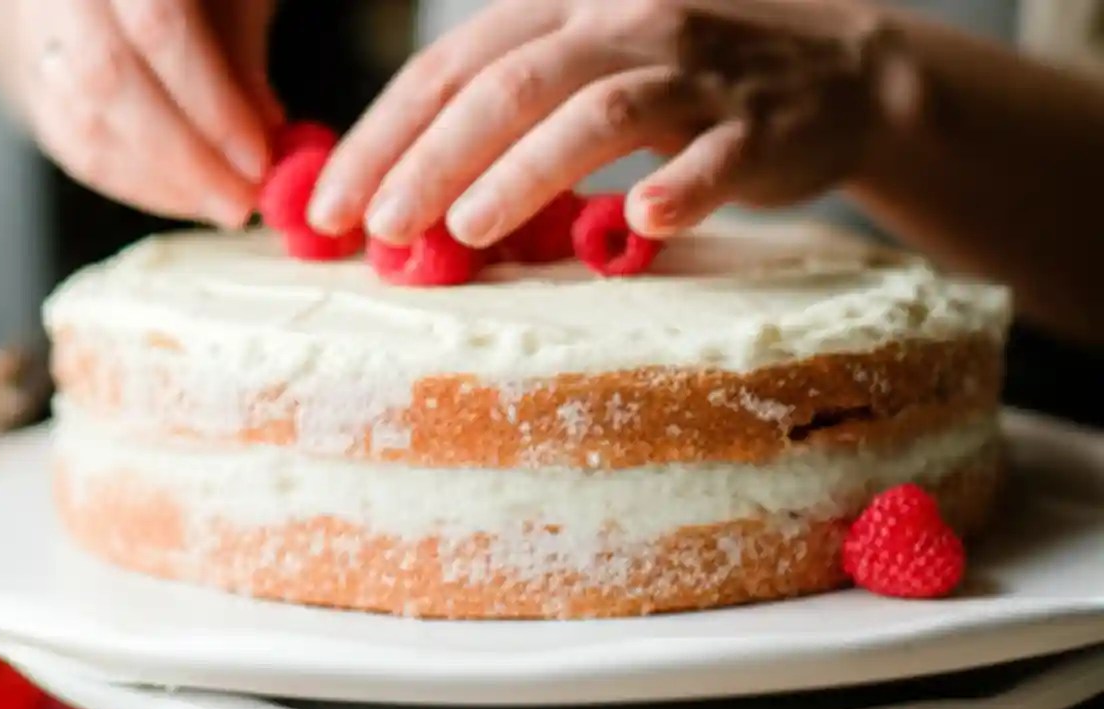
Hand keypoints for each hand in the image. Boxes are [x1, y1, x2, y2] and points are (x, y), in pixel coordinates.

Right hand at [0, 0, 281, 227]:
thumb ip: (243, 59)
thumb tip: (267, 140)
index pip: (158, 25)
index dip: (212, 103)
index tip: (259, 160)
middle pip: (107, 78)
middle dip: (185, 157)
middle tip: (241, 200)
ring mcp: (33, 29)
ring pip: (78, 119)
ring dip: (158, 180)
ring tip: (220, 201)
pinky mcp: (30, 75)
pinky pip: (68, 140)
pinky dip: (131, 181)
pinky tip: (181, 196)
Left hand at [308, 0, 921, 246]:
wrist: (832, 75)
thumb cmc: (680, 86)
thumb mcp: (586, 70)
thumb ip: (507, 114)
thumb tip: (400, 192)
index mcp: (561, 12)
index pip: (452, 68)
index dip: (383, 135)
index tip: (330, 205)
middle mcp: (621, 25)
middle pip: (509, 86)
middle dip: (432, 159)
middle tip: (380, 228)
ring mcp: (694, 73)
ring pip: (598, 112)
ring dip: (526, 172)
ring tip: (465, 231)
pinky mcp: (758, 125)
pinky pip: (716, 155)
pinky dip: (681, 186)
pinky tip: (642, 220)